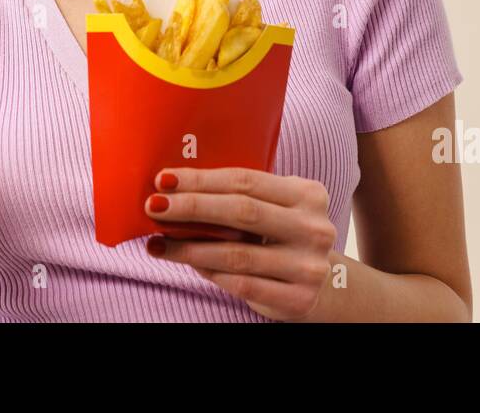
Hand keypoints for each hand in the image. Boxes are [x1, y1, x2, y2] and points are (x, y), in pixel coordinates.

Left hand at [143, 167, 337, 320]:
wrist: (325, 285)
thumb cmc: (284, 236)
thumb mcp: (276, 208)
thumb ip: (241, 197)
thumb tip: (177, 190)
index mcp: (307, 194)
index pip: (246, 181)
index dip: (202, 180)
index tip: (165, 180)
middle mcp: (312, 228)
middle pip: (242, 211)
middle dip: (192, 207)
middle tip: (155, 206)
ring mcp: (308, 265)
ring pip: (236, 254)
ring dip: (190, 248)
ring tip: (158, 243)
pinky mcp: (297, 299)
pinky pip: (242, 284)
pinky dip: (210, 273)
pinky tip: (187, 265)